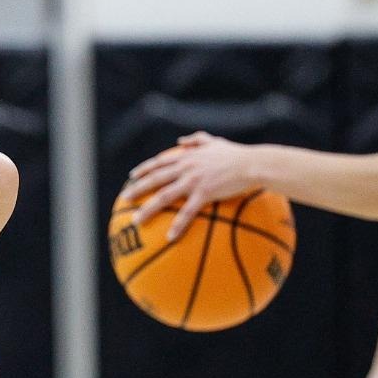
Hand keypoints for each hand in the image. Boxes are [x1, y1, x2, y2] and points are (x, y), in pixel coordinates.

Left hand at [120, 132, 264, 242]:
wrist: (253, 163)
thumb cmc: (237, 154)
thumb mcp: (215, 142)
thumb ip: (197, 140)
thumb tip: (181, 140)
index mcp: (187, 156)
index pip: (160, 162)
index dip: (145, 169)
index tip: (132, 176)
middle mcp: (186, 167)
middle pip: (155, 179)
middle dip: (137, 189)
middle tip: (124, 198)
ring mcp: (193, 180)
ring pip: (164, 196)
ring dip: (148, 209)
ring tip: (136, 221)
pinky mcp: (204, 193)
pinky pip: (187, 212)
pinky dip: (177, 225)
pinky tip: (169, 237)